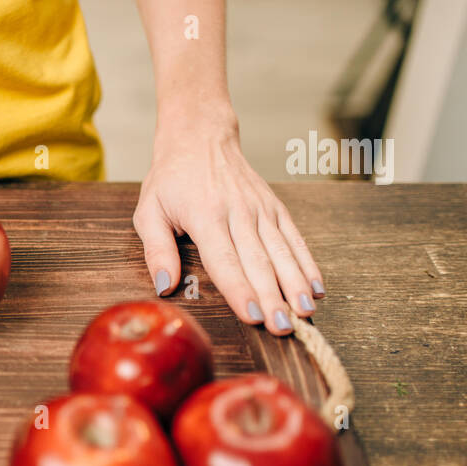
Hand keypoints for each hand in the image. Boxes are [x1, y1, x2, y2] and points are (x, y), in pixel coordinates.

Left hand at [133, 116, 323, 334]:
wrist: (200, 138)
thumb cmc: (171, 180)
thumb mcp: (149, 211)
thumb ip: (156, 250)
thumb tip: (164, 286)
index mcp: (205, 216)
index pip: (225, 260)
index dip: (240, 290)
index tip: (253, 315)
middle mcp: (238, 212)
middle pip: (258, 262)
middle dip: (272, 297)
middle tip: (283, 327)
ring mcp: (260, 209)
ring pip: (282, 252)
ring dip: (295, 284)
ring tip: (305, 313)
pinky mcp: (274, 207)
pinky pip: (294, 238)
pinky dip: (307, 263)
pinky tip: (317, 288)